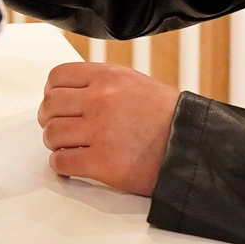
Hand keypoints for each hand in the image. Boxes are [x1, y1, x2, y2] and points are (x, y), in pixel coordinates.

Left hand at [37, 61, 179, 194]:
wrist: (195, 148)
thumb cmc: (171, 119)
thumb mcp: (137, 84)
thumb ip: (104, 84)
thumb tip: (72, 94)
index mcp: (109, 77)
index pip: (58, 77)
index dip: (52, 93)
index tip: (56, 104)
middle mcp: (100, 100)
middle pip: (50, 106)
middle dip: (50, 120)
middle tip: (58, 129)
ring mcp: (100, 131)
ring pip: (52, 134)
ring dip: (56, 144)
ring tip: (68, 148)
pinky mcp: (102, 162)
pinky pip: (62, 162)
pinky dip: (61, 165)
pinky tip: (72, 165)